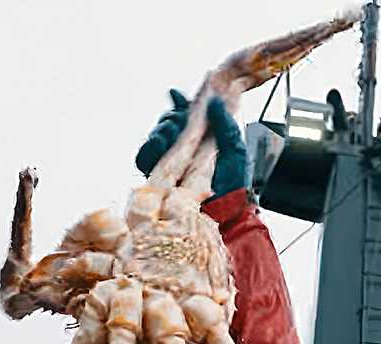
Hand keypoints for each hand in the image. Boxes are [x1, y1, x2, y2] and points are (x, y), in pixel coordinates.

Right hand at [134, 89, 249, 196]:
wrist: (234, 212)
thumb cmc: (235, 184)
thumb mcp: (236, 149)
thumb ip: (224, 123)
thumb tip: (214, 100)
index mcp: (197, 143)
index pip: (182, 120)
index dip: (177, 105)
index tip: (177, 95)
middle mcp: (180, 154)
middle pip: (164, 129)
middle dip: (169, 118)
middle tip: (178, 116)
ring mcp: (168, 168)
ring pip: (152, 142)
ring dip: (158, 131)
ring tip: (170, 127)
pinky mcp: (158, 182)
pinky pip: (145, 162)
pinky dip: (150, 148)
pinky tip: (160, 142)